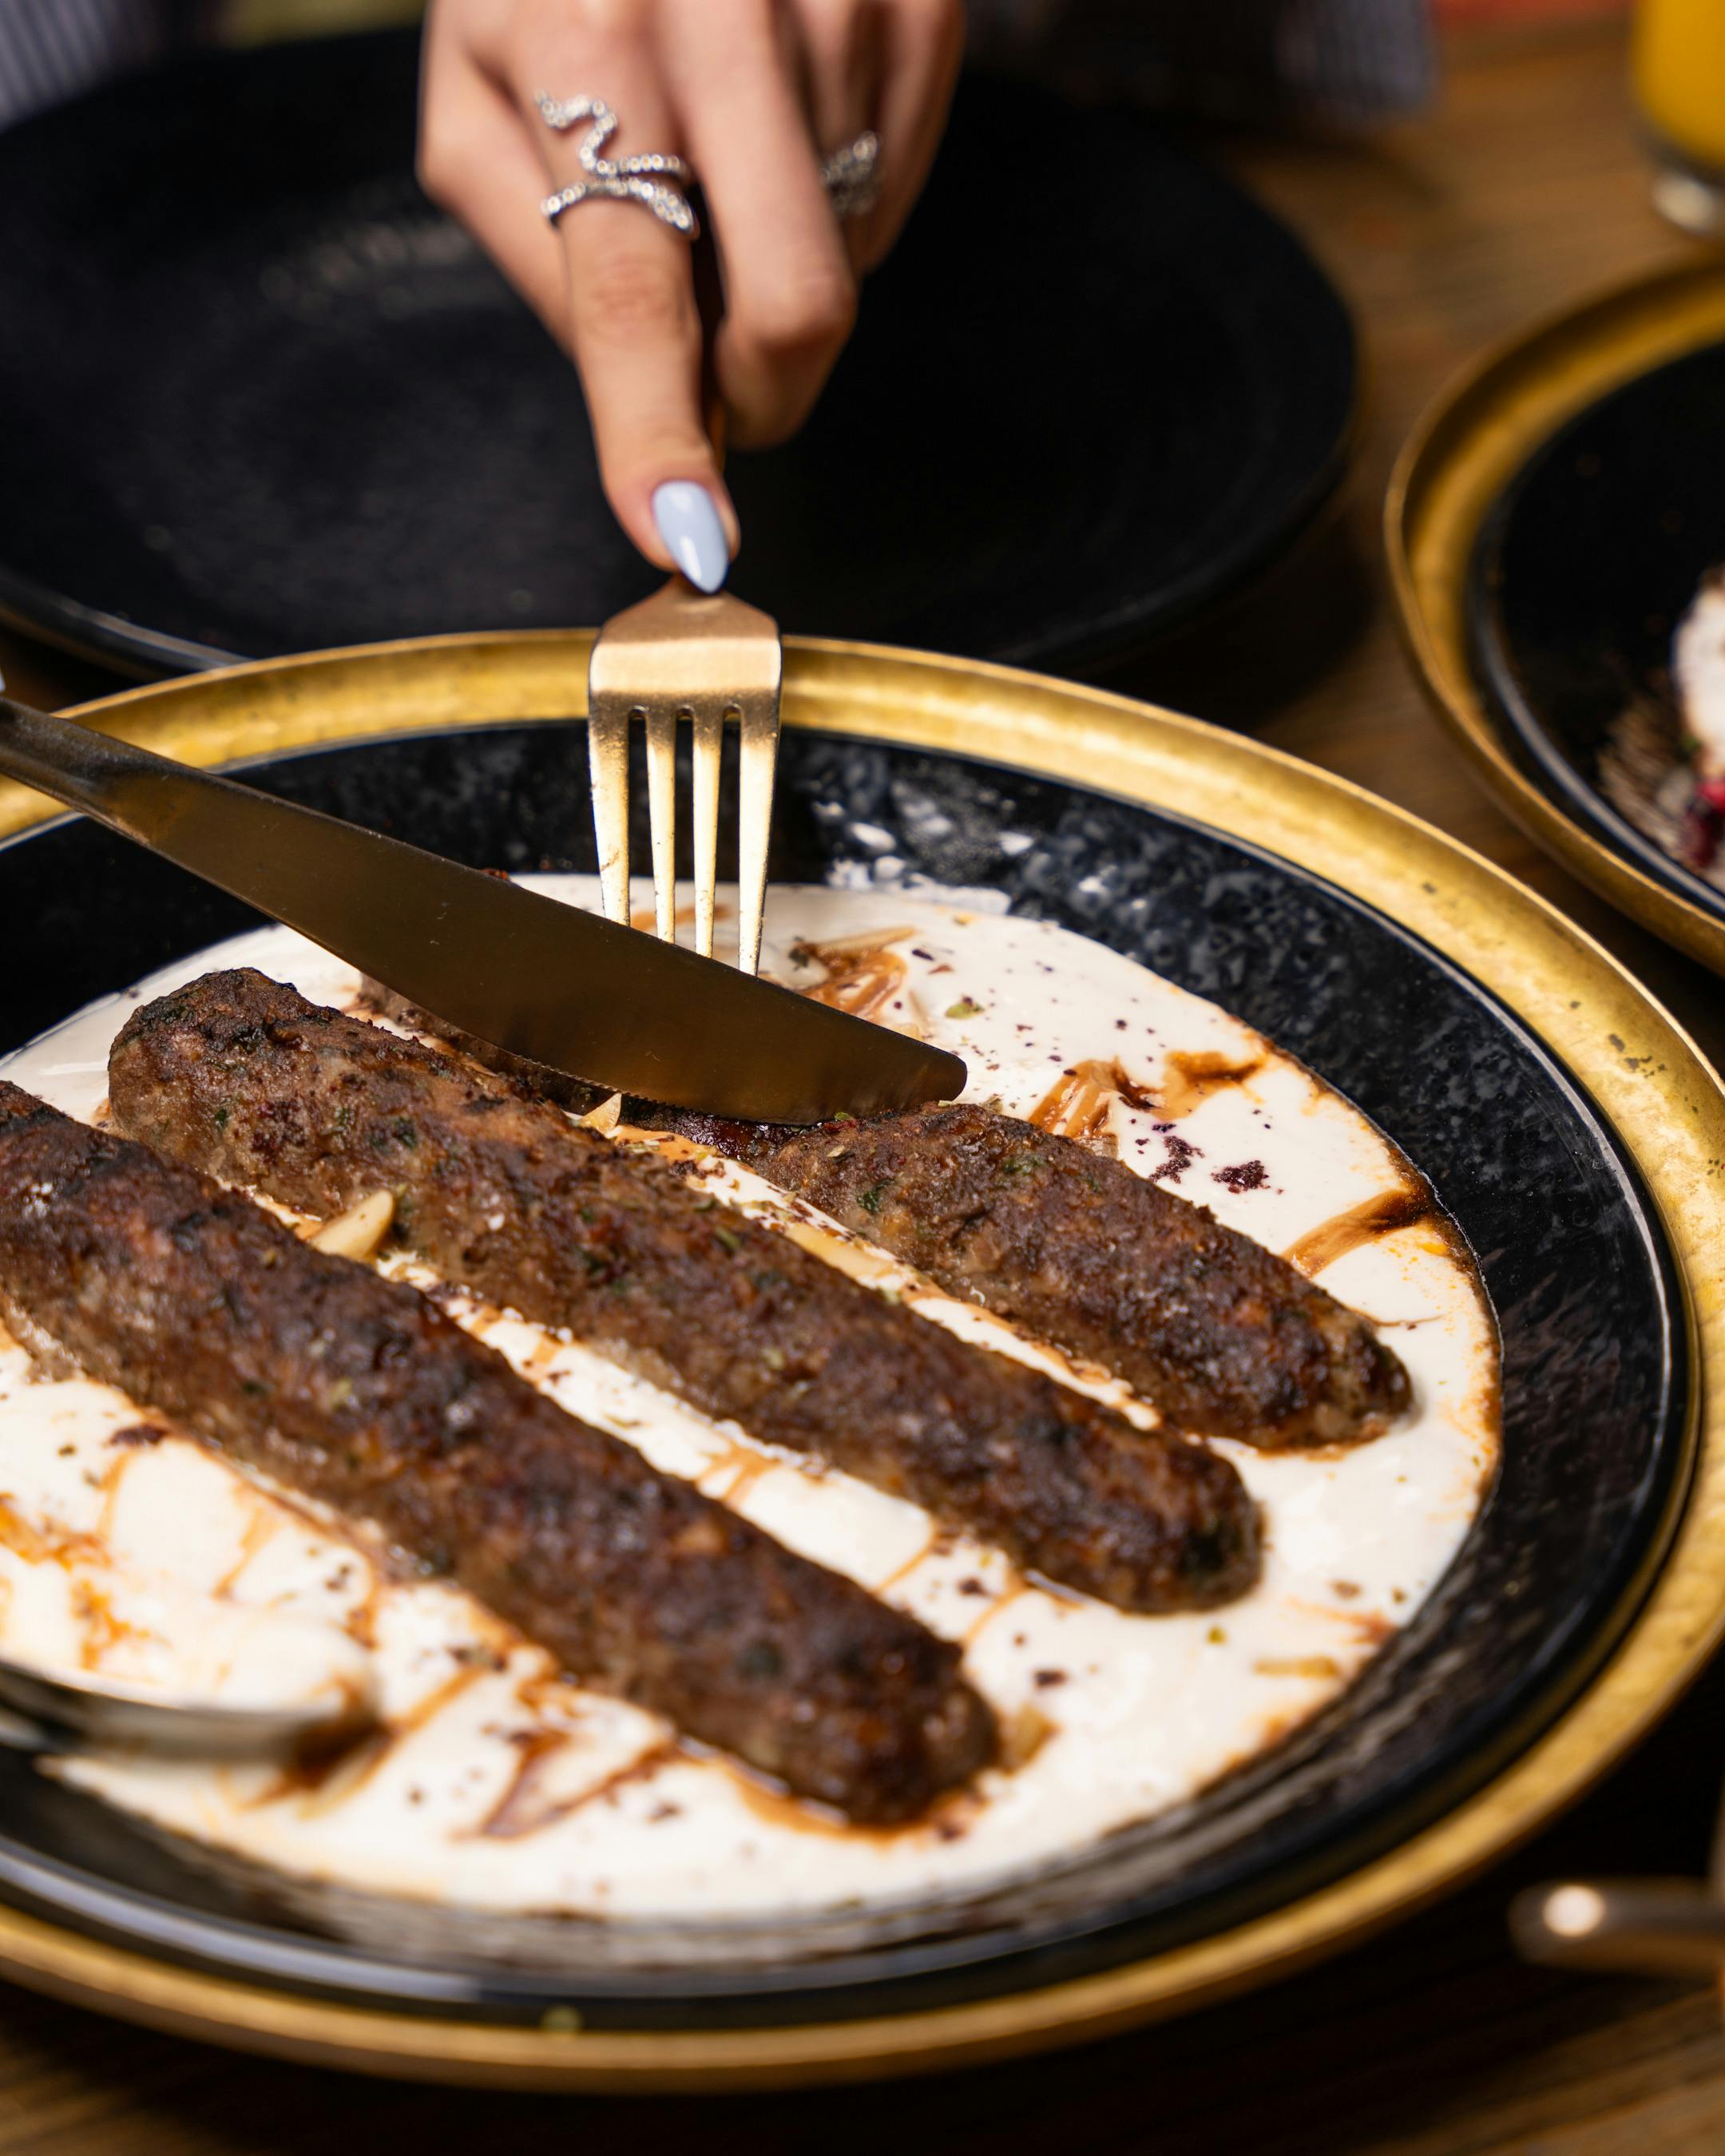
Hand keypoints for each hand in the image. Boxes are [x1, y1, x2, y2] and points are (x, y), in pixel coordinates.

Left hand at [420, 0, 963, 585]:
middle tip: (720, 381)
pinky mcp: (924, 9)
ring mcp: (842, 10)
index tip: (691, 544)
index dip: (663, 438)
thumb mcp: (470, 93)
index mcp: (589, 45)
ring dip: (783, 272)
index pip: (635, 297)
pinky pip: (896, 199)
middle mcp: (729, 20)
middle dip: (761, 394)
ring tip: (724, 163)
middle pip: (798, 312)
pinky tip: (781, 130)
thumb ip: (535, 256)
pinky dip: (837, 207)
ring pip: (851, 265)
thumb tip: (644, 399)